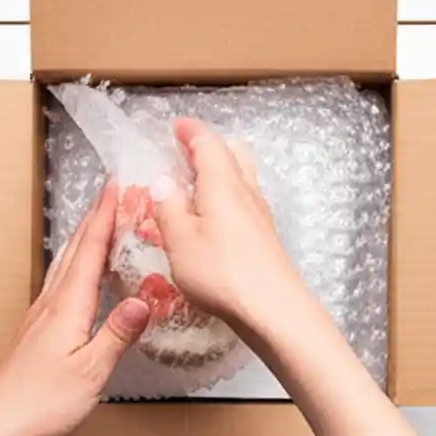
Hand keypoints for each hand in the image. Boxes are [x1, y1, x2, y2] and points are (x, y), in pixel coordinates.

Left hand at [0, 182, 150, 435]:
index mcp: (66, 309)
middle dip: (95, 220)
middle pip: (75, 253)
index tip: (117, 187)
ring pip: (65, 268)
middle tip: (112, 194)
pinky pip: (60, 288)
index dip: (105, 218)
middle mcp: (50, 306)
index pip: (89, 252)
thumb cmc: (39, 406)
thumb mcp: (90, 372)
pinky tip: (80, 279)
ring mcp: (40, 319)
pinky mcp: (37, 335)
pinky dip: (76, 269)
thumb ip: (117, 334)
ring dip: (84, 242)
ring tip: (99, 224)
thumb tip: (143, 299)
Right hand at [153, 118, 312, 332]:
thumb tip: (162, 180)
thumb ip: (168, 207)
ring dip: (220, 170)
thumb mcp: (180, 239)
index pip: (208, 143)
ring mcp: (259, 215)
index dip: (191, 131)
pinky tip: (214, 216)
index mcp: (222, 183)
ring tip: (195, 181)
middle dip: (210, 145)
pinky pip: (245, 201)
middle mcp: (245, 192)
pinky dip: (227, 195)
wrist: (273, 309)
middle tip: (186, 149)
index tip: (175, 126)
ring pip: (242, 177)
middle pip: (234, 153)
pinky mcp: (264, 237)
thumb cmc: (222, 272)